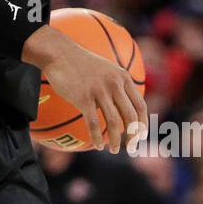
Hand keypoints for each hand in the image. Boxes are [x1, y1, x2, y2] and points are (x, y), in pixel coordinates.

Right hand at [24, 25, 146, 152]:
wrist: (59, 53)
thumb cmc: (80, 62)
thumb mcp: (106, 68)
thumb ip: (117, 83)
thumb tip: (122, 103)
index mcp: (123, 78)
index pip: (140, 105)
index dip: (143, 123)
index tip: (141, 136)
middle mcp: (114, 84)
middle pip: (130, 116)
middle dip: (133, 136)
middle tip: (130, 148)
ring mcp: (99, 91)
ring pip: (114, 122)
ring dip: (116, 140)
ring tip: (113, 150)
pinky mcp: (83, 97)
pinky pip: (94, 123)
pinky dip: (97, 137)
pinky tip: (97, 145)